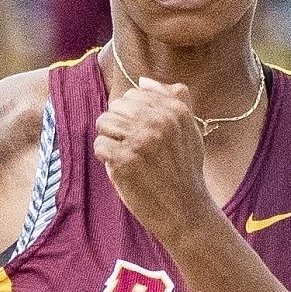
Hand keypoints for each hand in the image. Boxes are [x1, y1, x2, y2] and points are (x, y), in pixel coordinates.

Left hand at [94, 76, 214, 241]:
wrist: (186, 211)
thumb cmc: (185, 170)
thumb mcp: (190, 130)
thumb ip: (173, 100)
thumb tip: (143, 80)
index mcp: (174, 109)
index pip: (133, 95)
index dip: (131, 115)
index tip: (143, 135)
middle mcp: (158, 120)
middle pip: (116, 107)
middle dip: (118, 126)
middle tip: (134, 149)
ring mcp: (141, 140)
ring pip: (104, 123)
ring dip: (111, 141)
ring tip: (127, 157)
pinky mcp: (125, 160)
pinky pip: (100, 145)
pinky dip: (106, 158)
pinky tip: (122, 169)